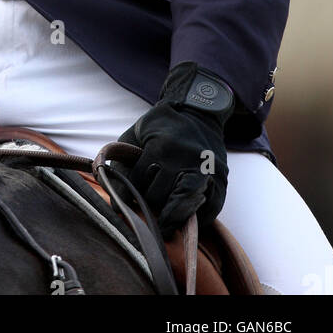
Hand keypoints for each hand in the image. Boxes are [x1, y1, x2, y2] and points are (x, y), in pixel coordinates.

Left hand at [113, 63, 231, 238]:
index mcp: (162, 145)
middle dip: (148, 201)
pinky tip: (184, 217)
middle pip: (158, 197)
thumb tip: (111, 195)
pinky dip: (194, 218)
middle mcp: (186, 158)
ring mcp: (207, 170)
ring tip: (161, 220)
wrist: (198, 112)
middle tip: (144, 203)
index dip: (126, 193)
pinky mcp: (221, 179)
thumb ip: (122, 160)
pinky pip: (208, 211)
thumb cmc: (162, 127)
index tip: (121, 203)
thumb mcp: (136, 134)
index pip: (137, 181)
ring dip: (169, 214)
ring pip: (182, 207)